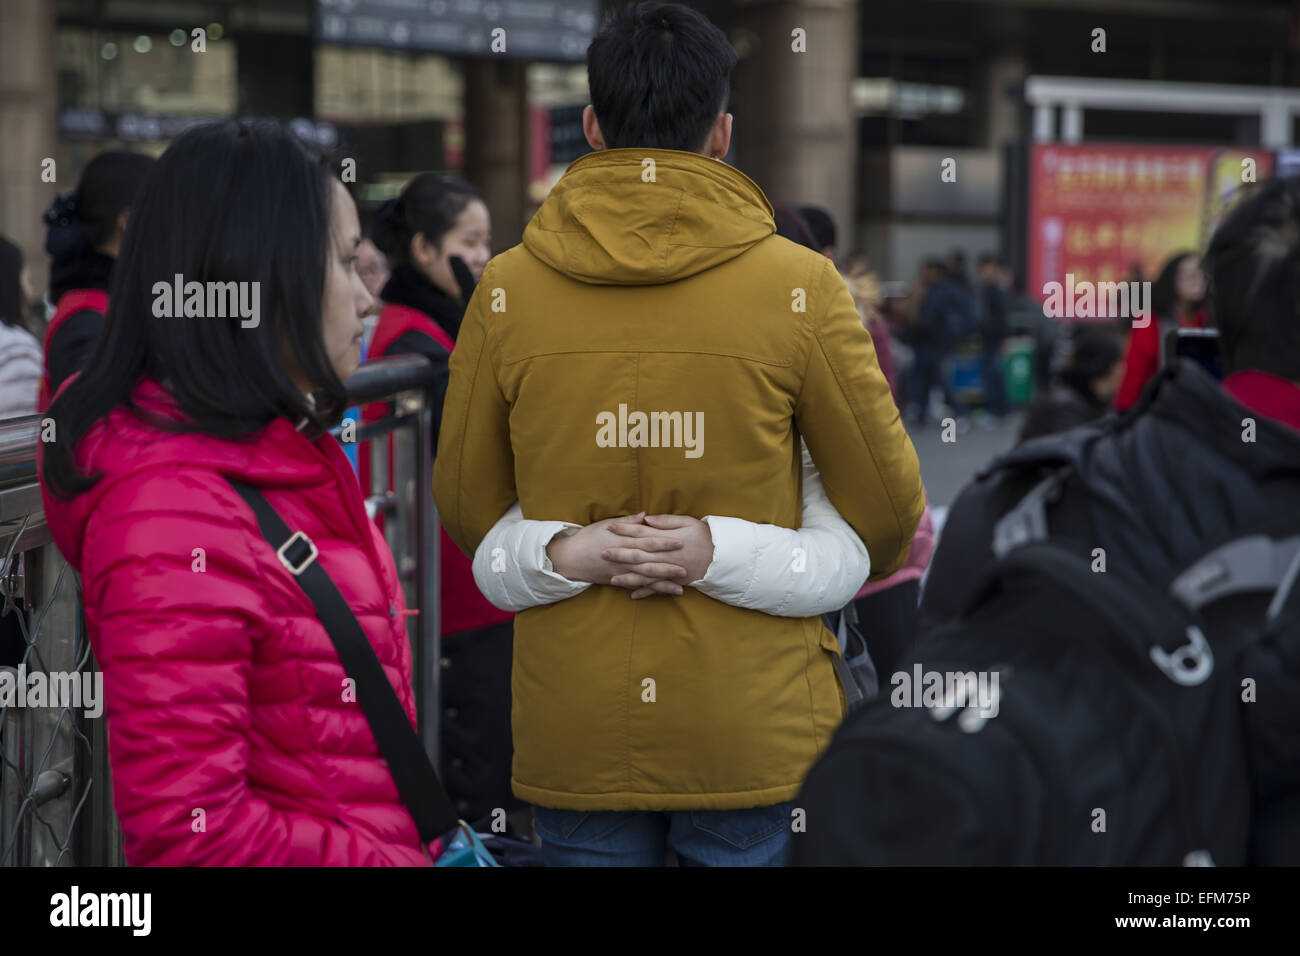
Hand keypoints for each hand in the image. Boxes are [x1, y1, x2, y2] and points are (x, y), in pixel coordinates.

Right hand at [546, 513, 687, 591]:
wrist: (569, 558)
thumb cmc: (588, 537)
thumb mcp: (605, 524)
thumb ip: (627, 521)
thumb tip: (645, 515)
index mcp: (622, 540)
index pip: (647, 541)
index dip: (664, 542)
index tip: (680, 542)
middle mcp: (623, 558)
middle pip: (648, 562)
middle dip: (667, 566)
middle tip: (686, 568)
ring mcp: (620, 572)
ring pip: (644, 578)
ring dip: (662, 582)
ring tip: (680, 586)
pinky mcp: (617, 581)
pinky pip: (636, 587)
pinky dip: (649, 591)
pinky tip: (662, 593)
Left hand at [605, 514, 713, 598]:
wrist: (723, 556)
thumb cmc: (704, 535)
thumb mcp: (687, 522)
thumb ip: (666, 521)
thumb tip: (647, 518)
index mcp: (668, 540)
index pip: (642, 533)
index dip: (626, 530)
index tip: (610, 527)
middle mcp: (666, 557)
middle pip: (639, 555)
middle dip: (620, 555)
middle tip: (602, 554)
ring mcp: (670, 571)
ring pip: (646, 575)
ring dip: (629, 578)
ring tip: (612, 579)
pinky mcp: (676, 581)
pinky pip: (658, 588)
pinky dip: (646, 592)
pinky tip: (632, 595)